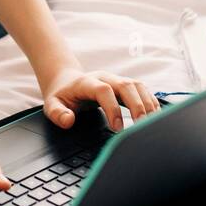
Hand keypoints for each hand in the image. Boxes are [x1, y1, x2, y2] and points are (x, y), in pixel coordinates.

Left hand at [42, 68, 160, 131]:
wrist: (67, 81)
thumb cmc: (62, 95)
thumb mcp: (52, 105)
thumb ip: (57, 113)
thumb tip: (68, 121)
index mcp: (86, 82)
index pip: (104, 90)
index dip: (112, 108)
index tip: (117, 128)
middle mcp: (105, 78)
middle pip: (126, 85)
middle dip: (137, 106)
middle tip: (141, 126)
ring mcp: (116, 79)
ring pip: (137, 86)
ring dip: (147, 104)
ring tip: (152, 124)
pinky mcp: (125, 85)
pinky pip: (142, 90)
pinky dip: (150, 102)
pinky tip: (154, 116)